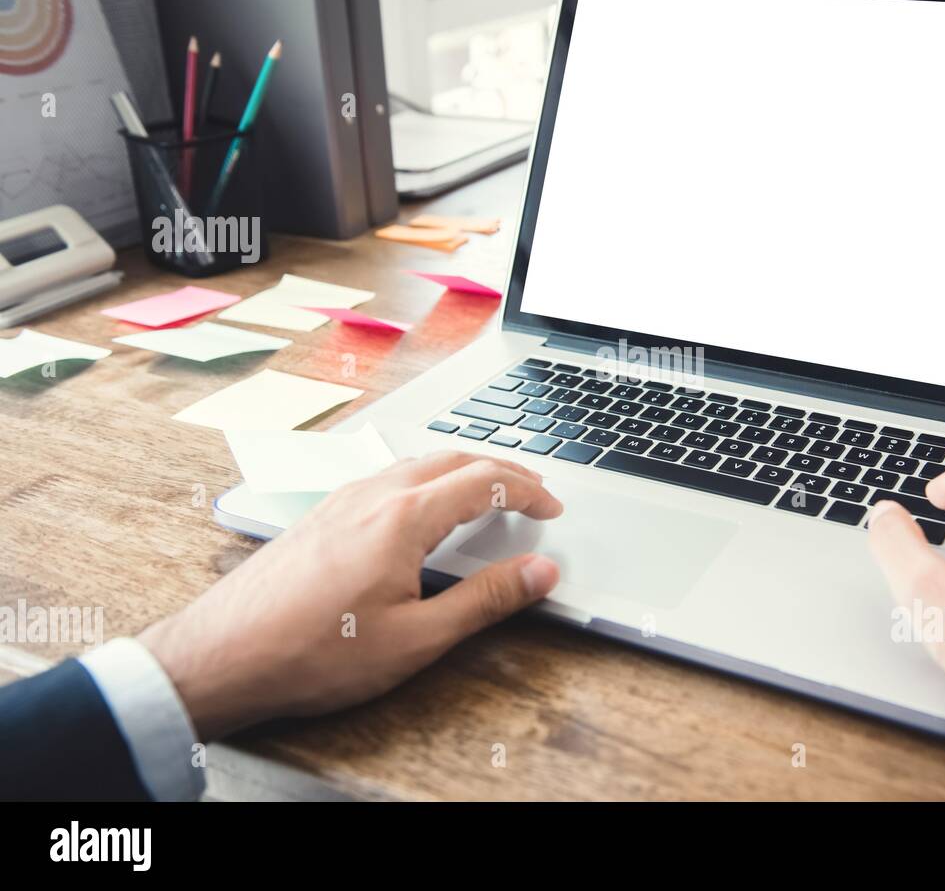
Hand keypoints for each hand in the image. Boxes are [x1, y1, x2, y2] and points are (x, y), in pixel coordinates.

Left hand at [139, 451, 563, 739]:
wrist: (222, 656)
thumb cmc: (313, 652)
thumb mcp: (417, 639)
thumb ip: (485, 600)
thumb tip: (540, 572)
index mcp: (403, 517)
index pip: (484, 483)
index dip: (527, 492)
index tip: (552, 509)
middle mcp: (372, 494)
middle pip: (453, 460)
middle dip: (501, 471)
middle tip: (533, 493)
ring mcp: (341, 499)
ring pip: (417, 463)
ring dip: (463, 471)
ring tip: (487, 494)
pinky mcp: (321, 514)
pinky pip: (387, 477)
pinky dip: (426, 480)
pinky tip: (423, 506)